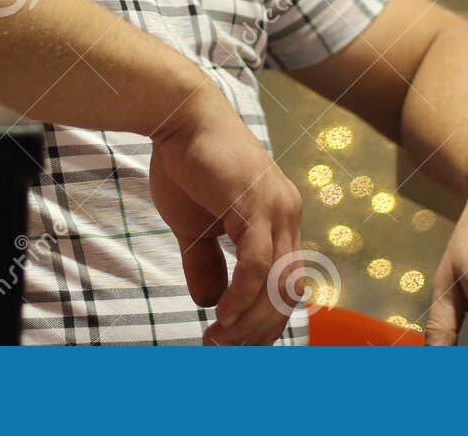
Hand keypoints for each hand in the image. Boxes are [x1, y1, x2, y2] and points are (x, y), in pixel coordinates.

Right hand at [148, 89, 302, 344]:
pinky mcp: (256, 204)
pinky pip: (259, 264)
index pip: (286, 284)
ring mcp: (277, 209)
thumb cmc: (187, 163)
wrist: (179, 116)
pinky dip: (243, 296)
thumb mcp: (195, 227)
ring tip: (218, 340)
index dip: (264, 320)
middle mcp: (288, 215)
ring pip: (277, 284)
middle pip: (288, 292)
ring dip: (249, 320)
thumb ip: (204, 263)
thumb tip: (209, 302)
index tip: (235, 345)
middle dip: (258, 330)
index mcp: (280, 219)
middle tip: (224, 350)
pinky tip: (221, 317)